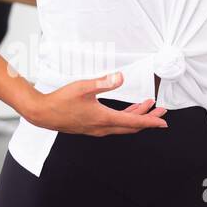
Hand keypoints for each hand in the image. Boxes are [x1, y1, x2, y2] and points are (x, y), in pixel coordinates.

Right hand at [25, 71, 167, 135]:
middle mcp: (102, 127)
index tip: (163, 121)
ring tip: (147, 107)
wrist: (43, 113)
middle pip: (132, 126)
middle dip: (148, 119)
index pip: (133, 122)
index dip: (150, 121)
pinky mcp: (92, 127)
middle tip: (161, 112)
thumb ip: (103, 82)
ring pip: (123, 126)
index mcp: (103, 118)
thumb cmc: (61, 100)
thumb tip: (121, 77)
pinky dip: (125, 119)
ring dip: (137, 118)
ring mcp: (97, 129)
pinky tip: (127, 111)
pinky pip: (114, 125)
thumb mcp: (83, 87)